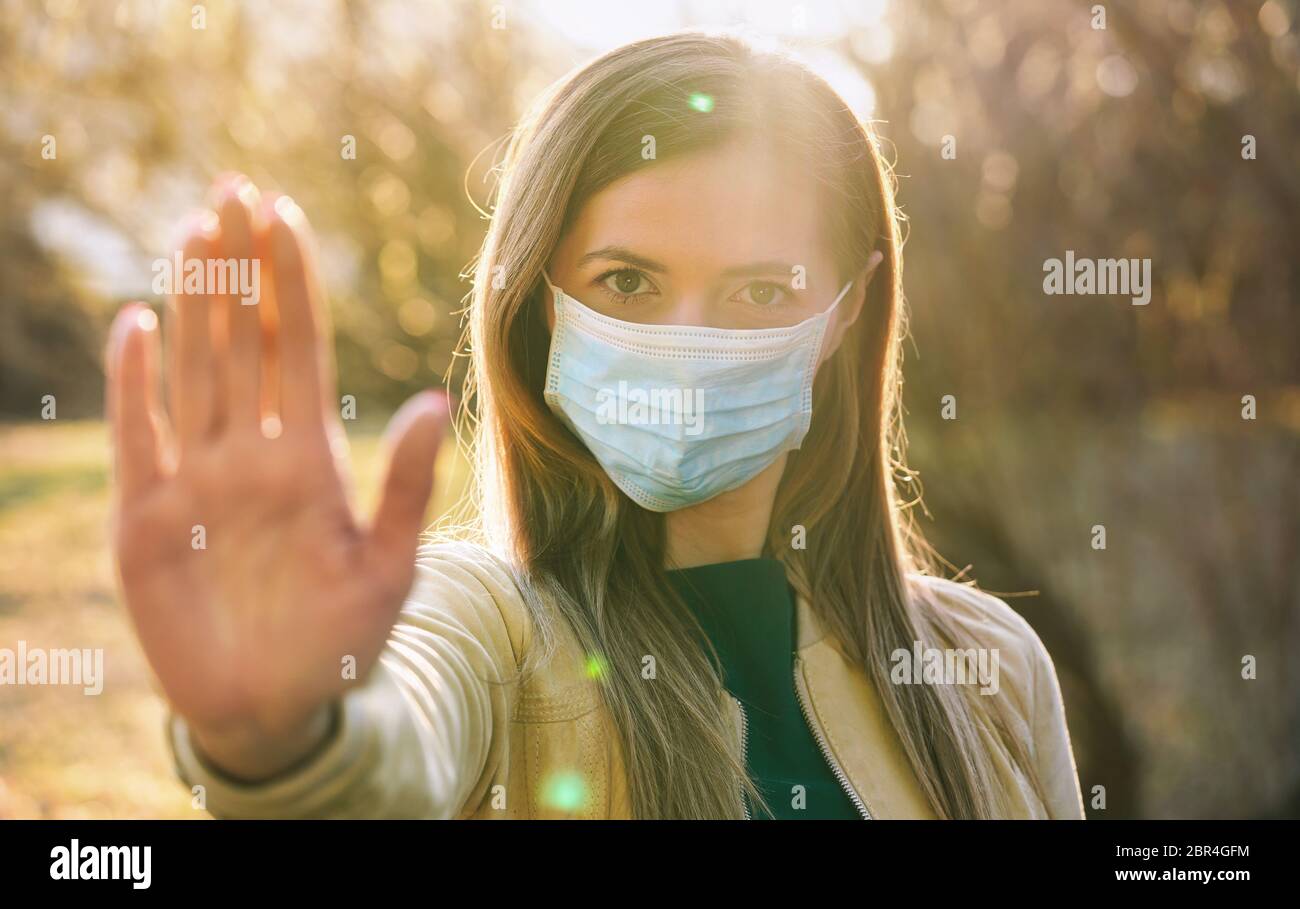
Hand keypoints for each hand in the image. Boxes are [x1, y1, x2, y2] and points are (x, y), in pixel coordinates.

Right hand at [106, 174, 447, 778]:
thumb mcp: (389, 565)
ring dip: (193, 300)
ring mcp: (197, 479)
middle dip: (239, 267)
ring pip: (193, 370)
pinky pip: (139, 436)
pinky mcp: (148, 516)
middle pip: (243, 341)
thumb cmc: (339, 640)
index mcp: (309, 458)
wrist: (277, 705)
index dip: (291, 283)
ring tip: (194, 227)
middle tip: (235, 189)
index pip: (298, 349)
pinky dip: (134, 383)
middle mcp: (250, 454)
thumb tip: (431, 399)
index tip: (286, 216)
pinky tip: (139, 323)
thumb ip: (407, 483)